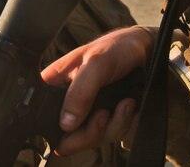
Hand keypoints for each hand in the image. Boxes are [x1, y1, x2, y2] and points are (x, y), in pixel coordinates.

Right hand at [40, 25, 154, 154]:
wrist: (145, 50)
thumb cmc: (116, 48)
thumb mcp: (96, 62)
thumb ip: (80, 92)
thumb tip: (66, 124)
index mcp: (56, 87)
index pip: (43, 119)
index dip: (57, 130)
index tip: (76, 125)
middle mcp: (71, 104)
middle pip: (69, 140)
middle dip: (92, 132)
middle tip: (104, 114)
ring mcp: (90, 114)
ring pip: (95, 140)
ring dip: (115, 124)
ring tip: (125, 102)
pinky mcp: (109, 121)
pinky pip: (115, 136)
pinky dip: (126, 124)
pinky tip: (131, 106)